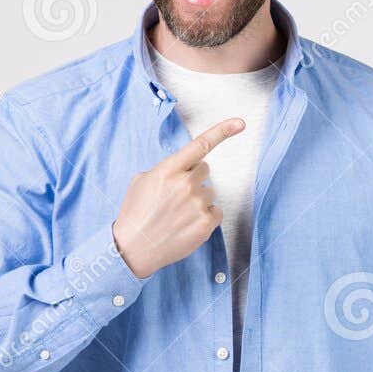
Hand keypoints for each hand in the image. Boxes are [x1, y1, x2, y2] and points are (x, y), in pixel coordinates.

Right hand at [111, 118, 243, 277]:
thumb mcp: (142, 181)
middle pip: (205, 170)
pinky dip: (205, 216)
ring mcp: (197, 204)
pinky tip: (187, 224)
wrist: (133, 248)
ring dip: (198, 199)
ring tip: (178, 213)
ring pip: (210, 192)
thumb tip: (182, 169)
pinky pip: (216, 211)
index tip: (239, 123)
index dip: (222, 131)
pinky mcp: (206, 223)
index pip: (199, 145)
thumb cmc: (136, 213)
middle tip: (176, 196)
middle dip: (194, 179)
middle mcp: (185, 184)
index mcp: (168, 170)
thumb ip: (165, 169)